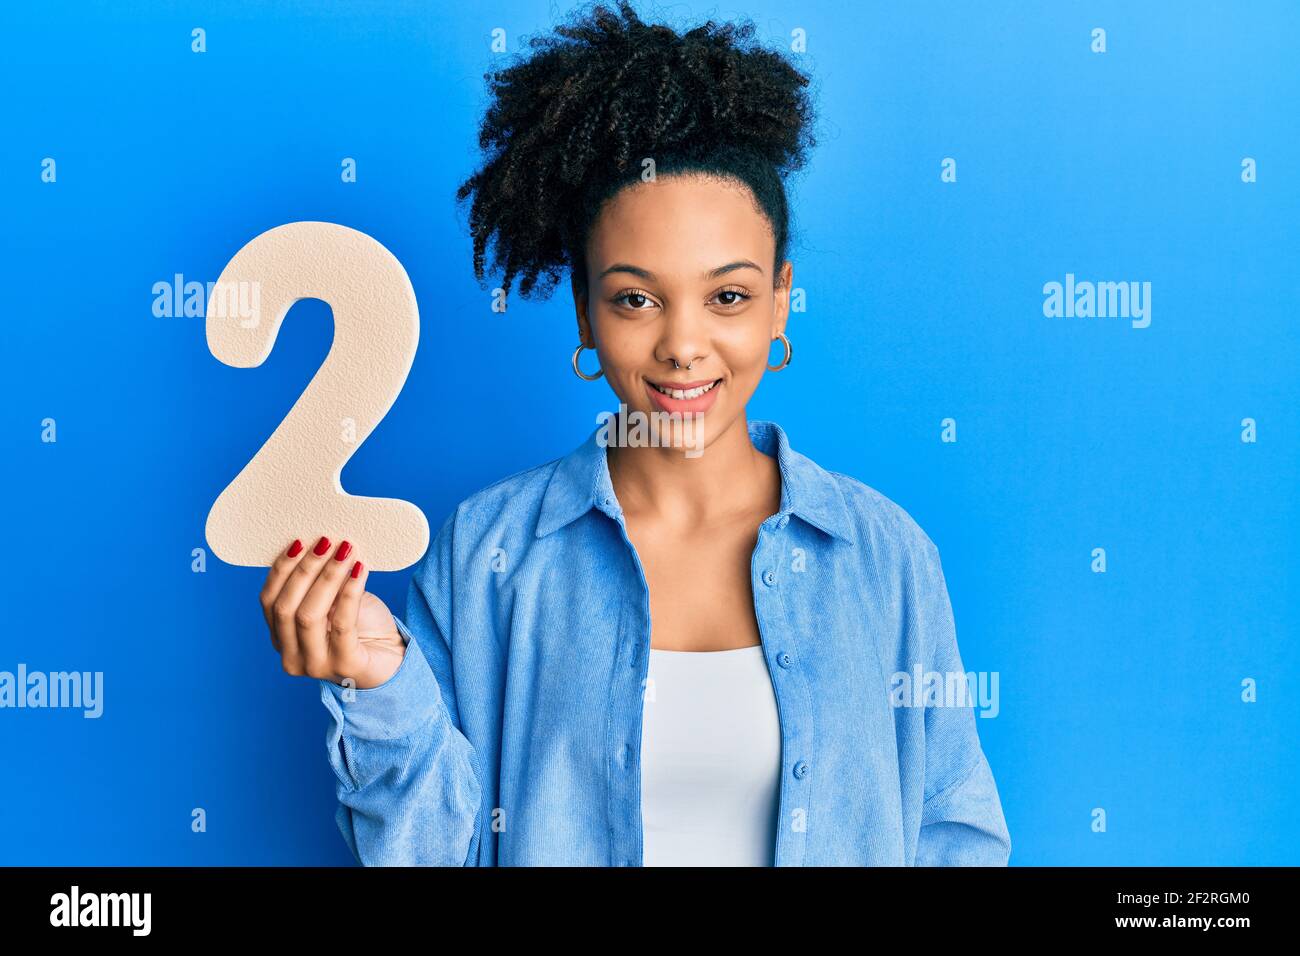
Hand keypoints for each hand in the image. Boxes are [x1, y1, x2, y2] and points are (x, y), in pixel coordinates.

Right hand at [259, 536, 405, 689]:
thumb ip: (318, 584)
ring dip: (328, 576)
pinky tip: (360, 570)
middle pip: (286, 607)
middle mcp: (292, 657)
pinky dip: (350, 592)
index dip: (281, 569)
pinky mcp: (345, 666)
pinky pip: (343, 624)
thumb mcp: (332, 603)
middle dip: (305, 569)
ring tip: (346, 551)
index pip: (269, 601)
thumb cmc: (361, 627)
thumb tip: (318, 544)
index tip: (299, 541)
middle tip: (326, 541)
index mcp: (281, 638)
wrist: (391, 658)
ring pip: (309, 615)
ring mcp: (316, 666)